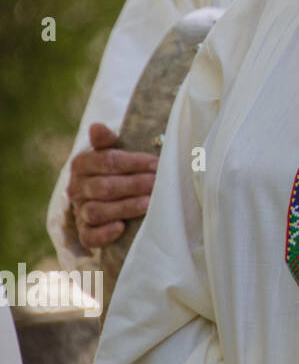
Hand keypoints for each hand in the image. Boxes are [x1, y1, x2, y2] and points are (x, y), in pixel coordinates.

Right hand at [67, 123, 157, 248]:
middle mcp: (77, 188)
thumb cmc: (117, 169)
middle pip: (104, 187)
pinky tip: (121, 228)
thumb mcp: (114, 151)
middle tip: (157, 183)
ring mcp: (80, 210)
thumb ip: (107, 140)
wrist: (109, 194)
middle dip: (134, 185)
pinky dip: (104, 234)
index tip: (156, 164)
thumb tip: (96, 127)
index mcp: (82, 164)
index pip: (107, 161)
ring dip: (125, 207)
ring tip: (149, 203)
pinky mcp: (85, 231)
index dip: (134, 162)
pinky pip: (89, 236)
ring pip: (97, 211)